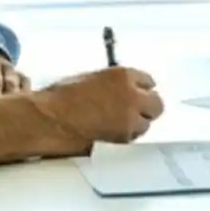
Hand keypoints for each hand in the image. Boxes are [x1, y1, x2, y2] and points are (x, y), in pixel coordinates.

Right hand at [35, 66, 164, 144]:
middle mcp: (132, 95)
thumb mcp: (92, 78)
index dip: (141, 88)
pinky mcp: (123, 136)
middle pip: (156, 103)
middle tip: (138, 110)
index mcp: (123, 75)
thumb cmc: (63, 95)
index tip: (138, 92)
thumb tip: (120, 91)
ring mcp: (130, 117)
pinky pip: (134, 135)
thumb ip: (113, 83)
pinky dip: (128, 134)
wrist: (52, 117)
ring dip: (138, 122)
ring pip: (147, 122)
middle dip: (148, 106)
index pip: (148, 80)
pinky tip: (115, 132)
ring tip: (122, 123)